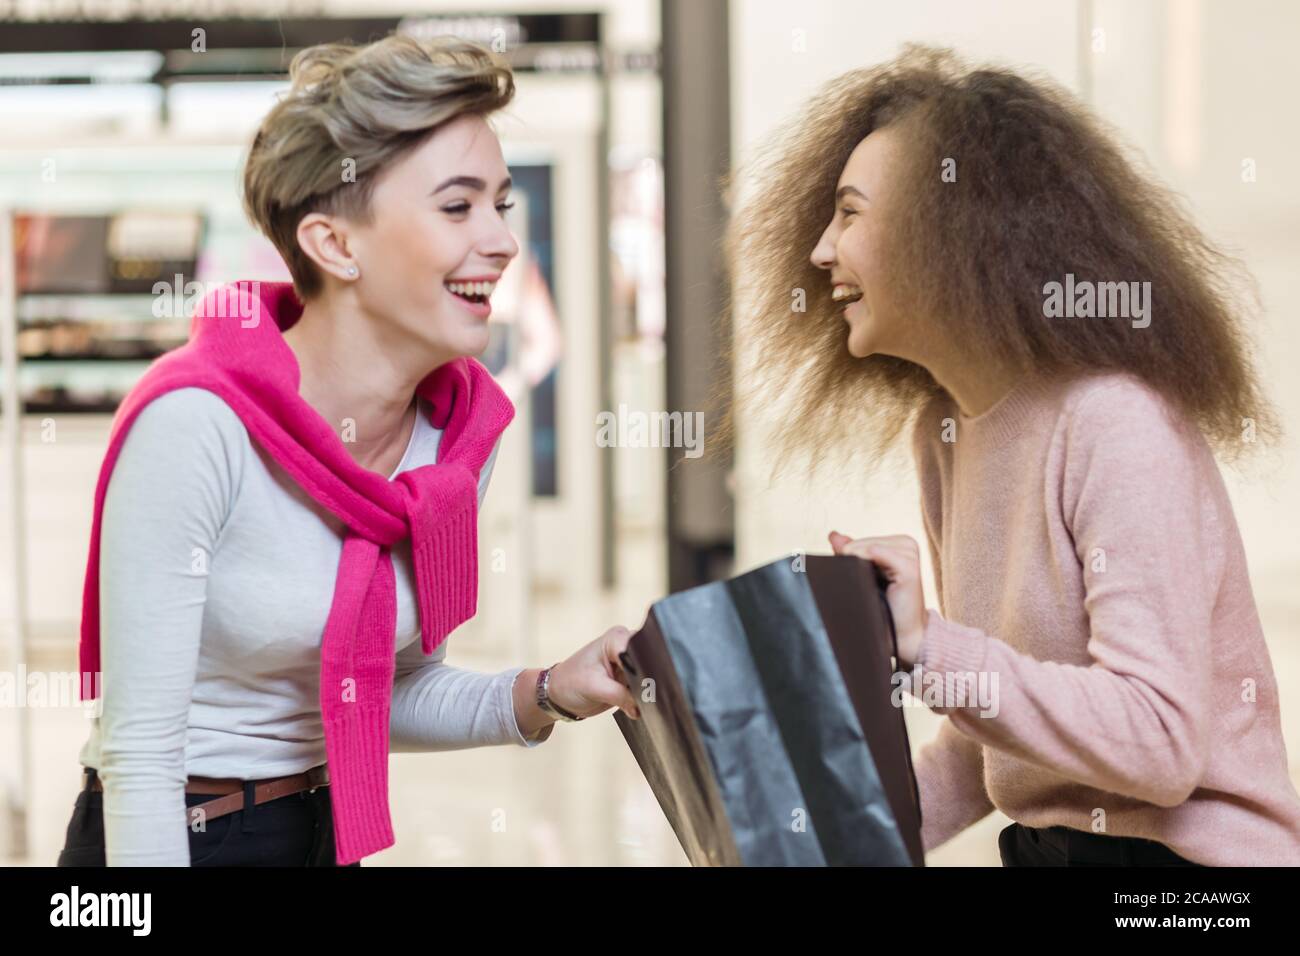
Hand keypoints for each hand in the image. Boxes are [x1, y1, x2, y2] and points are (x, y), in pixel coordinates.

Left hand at [548, 626, 640, 719]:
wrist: (560, 695)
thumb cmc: (569, 683)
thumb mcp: (594, 688)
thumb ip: (620, 695)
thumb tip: (642, 707)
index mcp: (616, 638)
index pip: (640, 649)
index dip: (646, 667)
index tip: (645, 686)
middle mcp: (626, 645)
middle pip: (648, 660)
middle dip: (649, 680)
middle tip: (647, 697)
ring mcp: (629, 661)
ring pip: (650, 675)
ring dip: (647, 690)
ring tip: (640, 701)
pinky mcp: (631, 676)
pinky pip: (645, 686)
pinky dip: (643, 696)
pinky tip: (639, 704)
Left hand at [829, 531, 925, 666]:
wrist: (899, 636)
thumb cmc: (882, 609)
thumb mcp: (864, 576)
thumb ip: (851, 553)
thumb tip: (833, 534)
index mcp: (897, 544)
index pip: (860, 541)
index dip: (849, 557)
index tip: (856, 580)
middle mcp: (907, 544)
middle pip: (861, 542)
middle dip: (852, 562)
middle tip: (864, 586)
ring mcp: (910, 554)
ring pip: (867, 546)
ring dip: (859, 564)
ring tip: (870, 587)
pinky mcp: (909, 567)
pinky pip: (877, 552)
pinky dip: (868, 562)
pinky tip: (872, 579)